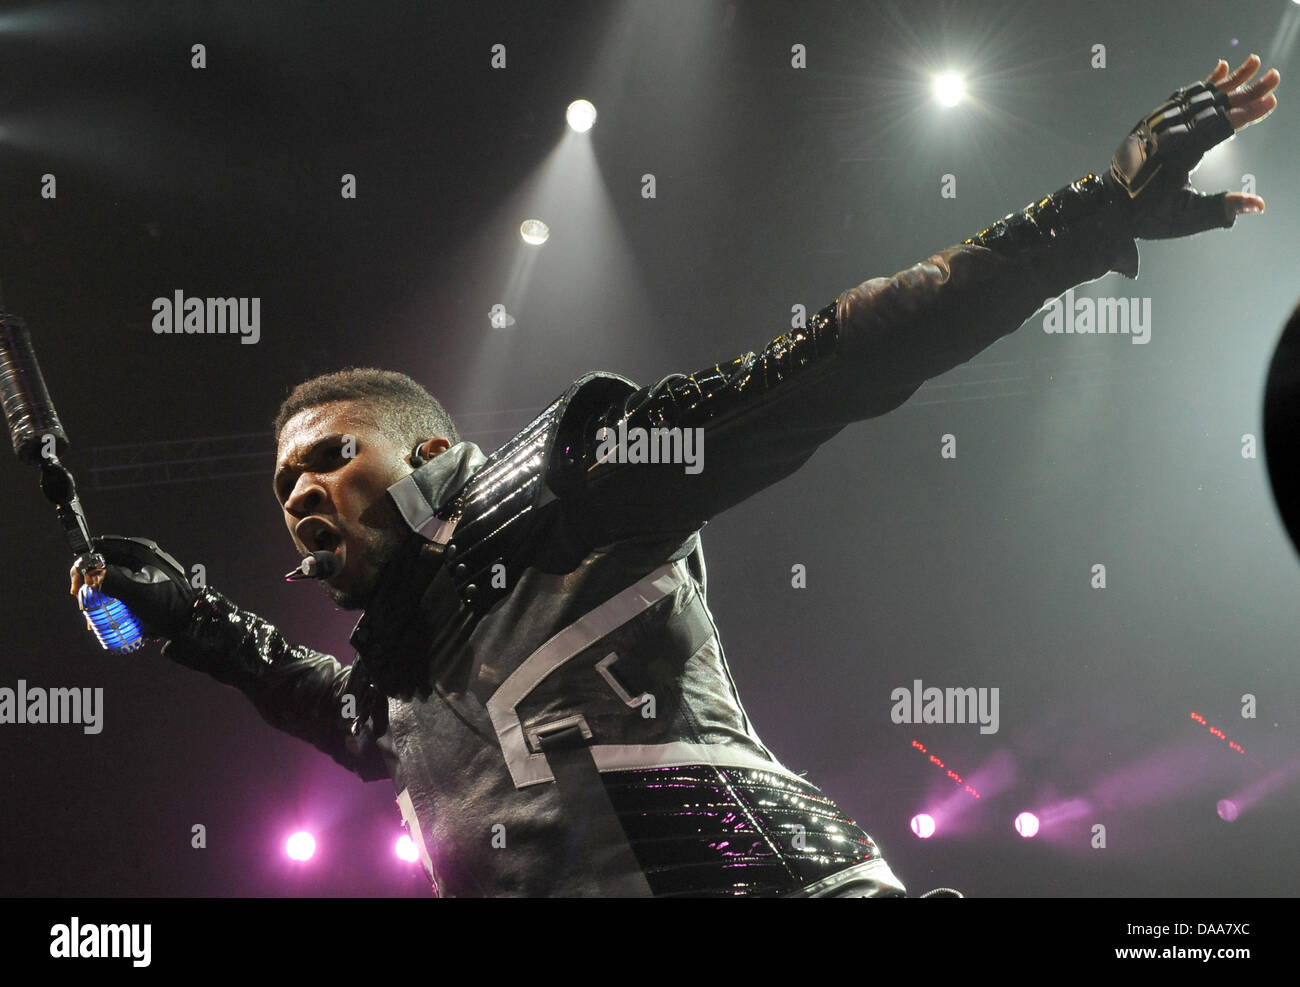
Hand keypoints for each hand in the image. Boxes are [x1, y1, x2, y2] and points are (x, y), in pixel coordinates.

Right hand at [69, 535, 196, 638]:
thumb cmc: (167, 605)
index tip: (76, 583)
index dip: (84, 562)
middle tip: (80, 602)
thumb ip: (114, 581)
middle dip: (87, 581)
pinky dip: (105, 599)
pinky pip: (117, 588)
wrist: (188, 622)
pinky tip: (99, 617)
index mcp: (140, 551)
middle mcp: (139, 557)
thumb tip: (88, 572)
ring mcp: (139, 571)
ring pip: (108, 577)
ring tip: (88, 615)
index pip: (102, 547)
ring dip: (94, 593)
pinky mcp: (140, 586)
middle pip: (102, 563)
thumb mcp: (138, 593)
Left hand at [1106, 55, 1280, 237]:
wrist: (1108, 207)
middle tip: (1275, 77)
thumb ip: (1222, 210)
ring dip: (1227, 81)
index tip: (1270, 103)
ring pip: (1197, 96)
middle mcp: (1167, 134)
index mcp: (1178, 156)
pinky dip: (1201, 84)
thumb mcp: (1185, 217)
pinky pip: (1180, 96)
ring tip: (1253, 63)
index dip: (1246, 115)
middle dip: (1245, 91)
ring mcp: (1157, 124)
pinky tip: (1220, 70)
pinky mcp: (1152, 121)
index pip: (1218, 128)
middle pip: (1212, 106)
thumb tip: (1259, 205)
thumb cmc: (1148, 215)